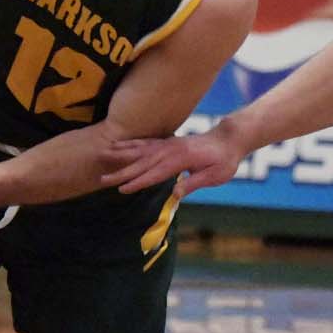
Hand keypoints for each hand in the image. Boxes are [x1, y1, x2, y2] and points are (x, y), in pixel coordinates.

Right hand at [104, 128, 243, 195]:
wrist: (229, 139)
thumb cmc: (224, 160)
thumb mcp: (214, 176)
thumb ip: (194, 183)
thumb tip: (175, 194)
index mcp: (181, 159)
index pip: (154, 174)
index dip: (137, 182)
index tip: (121, 189)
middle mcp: (171, 149)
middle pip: (141, 163)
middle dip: (121, 172)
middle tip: (102, 180)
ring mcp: (169, 144)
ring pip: (140, 149)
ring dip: (121, 152)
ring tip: (103, 153)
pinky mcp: (169, 142)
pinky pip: (146, 142)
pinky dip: (131, 144)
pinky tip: (120, 145)